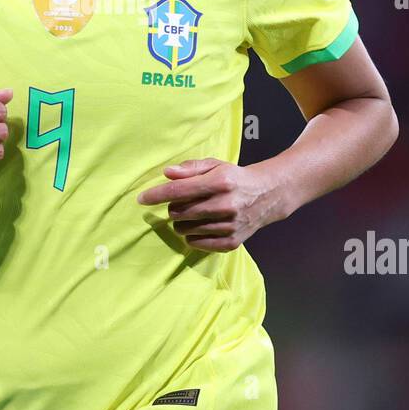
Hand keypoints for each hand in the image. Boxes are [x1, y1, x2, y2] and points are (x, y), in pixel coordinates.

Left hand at [136, 157, 287, 251]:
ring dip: (181, 222)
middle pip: (179, 212)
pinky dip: (192, 237)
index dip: (157, 195)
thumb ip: (190, 169)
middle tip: (181, 203)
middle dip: (173, 208)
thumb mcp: (215, 165)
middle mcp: (225, 205)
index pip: (179, 191)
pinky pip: (197, 244)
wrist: (267, 195)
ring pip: (185, 229)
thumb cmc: (234, 178)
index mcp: (220, 182)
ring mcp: (229, 226)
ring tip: (193, 214)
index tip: (141, 199)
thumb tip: (166, 173)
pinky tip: (199, 226)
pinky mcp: (232, 242)